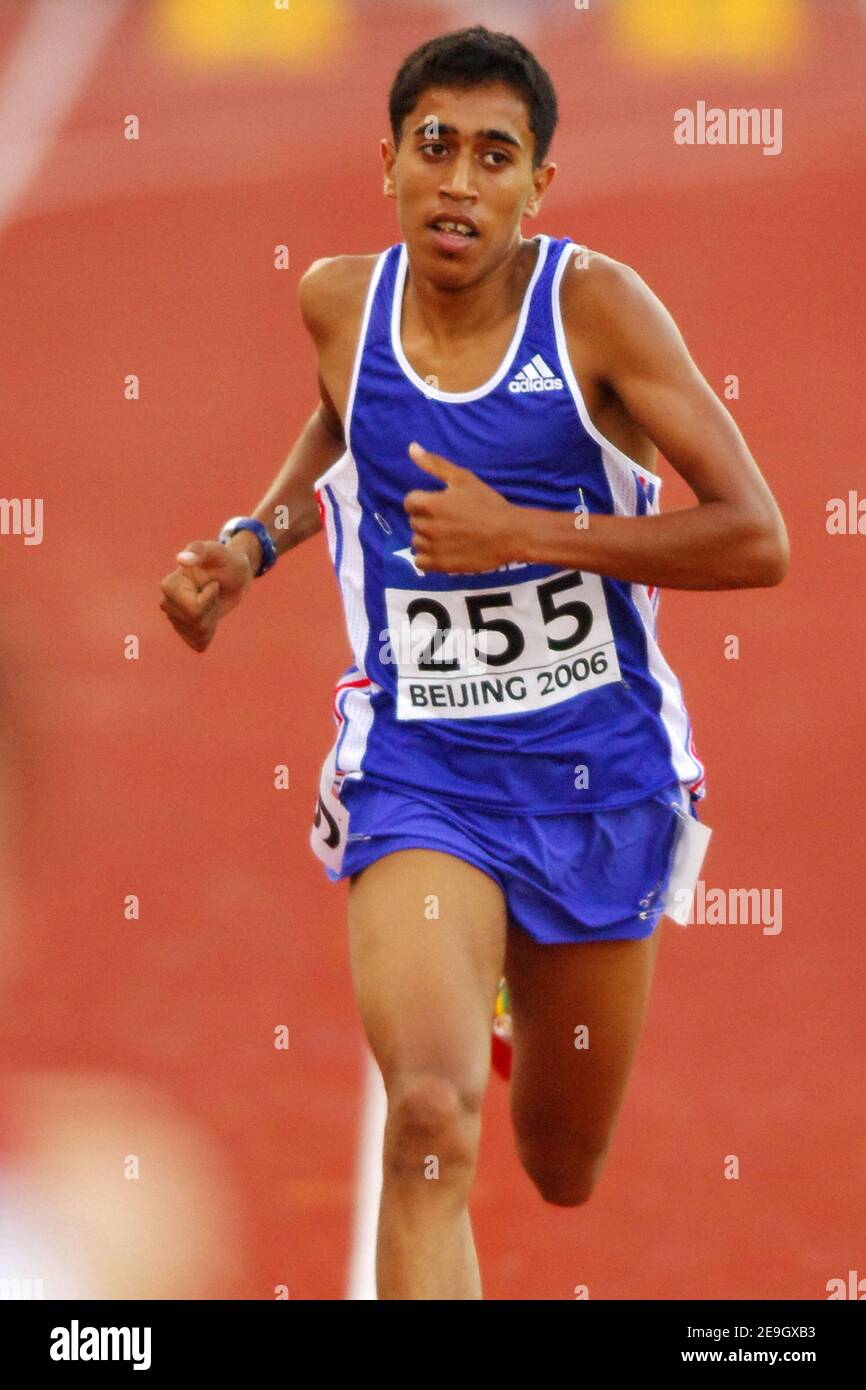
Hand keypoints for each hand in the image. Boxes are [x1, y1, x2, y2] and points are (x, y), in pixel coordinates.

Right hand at [160, 539, 253, 651]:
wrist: (234, 576)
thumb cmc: (227, 561)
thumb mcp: (219, 553)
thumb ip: (201, 551)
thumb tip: (181, 559)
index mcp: (169, 585)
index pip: (192, 609)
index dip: (209, 599)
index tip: (214, 584)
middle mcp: (166, 602)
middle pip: (195, 623)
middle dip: (212, 610)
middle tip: (214, 592)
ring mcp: (173, 618)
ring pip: (198, 634)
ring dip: (213, 619)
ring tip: (212, 601)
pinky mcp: (183, 630)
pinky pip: (198, 643)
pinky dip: (211, 632)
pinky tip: (210, 615)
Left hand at [402, 442, 521, 573]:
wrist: (510, 534)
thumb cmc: (487, 503)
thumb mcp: (462, 478)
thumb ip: (434, 464)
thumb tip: (411, 447)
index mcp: (431, 504)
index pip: (409, 501)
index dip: (424, 501)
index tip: (441, 504)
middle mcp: (427, 527)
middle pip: (414, 521)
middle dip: (427, 518)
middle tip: (450, 519)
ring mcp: (433, 548)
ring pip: (417, 541)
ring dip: (427, 538)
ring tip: (449, 535)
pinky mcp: (440, 565)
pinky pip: (420, 562)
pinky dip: (428, 557)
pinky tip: (444, 550)